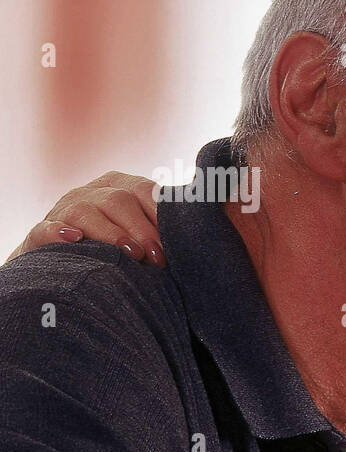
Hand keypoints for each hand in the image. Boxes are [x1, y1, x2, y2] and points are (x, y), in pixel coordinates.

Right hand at [9, 172, 164, 264]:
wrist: (64, 264)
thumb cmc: (119, 250)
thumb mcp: (141, 233)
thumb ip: (164, 231)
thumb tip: (197, 242)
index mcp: (120, 187)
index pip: (144, 190)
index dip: (161, 214)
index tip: (177, 241)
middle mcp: (92, 193)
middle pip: (119, 200)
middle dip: (142, 229)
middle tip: (158, 257)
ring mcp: (65, 209)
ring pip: (85, 212)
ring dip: (110, 233)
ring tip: (130, 253)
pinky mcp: (42, 231)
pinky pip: (47, 228)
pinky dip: (59, 233)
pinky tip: (75, 239)